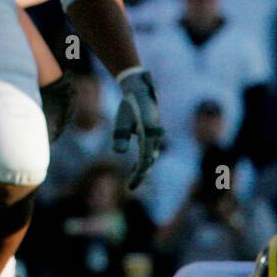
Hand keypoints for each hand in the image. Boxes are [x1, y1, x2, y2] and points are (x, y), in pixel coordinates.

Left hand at [112, 68, 163, 189]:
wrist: (139, 90)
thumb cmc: (128, 105)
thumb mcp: (122, 120)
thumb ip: (120, 135)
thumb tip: (119, 152)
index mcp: (150, 134)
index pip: (145, 160)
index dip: (138, 175)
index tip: (130, 186)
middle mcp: (156, 136)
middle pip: (150, 161)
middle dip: (141, 174)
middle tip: (131, 186)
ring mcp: (157, 135)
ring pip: (152, 156)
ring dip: (143, 168)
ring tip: (134, 179)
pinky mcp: (154, 133)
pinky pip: (151, 150)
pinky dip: (145, 159)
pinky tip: (137, 166)